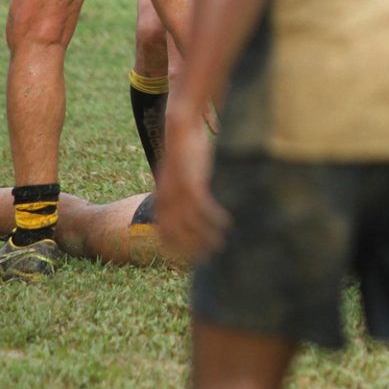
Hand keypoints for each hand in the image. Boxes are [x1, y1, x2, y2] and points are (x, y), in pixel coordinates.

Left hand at [156, 109, 229, 262]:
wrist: (180, 131)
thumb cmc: (184, 153)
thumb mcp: (178, 177)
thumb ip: (183, 193)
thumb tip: (196, 205)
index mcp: (162, 200)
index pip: (165, 234)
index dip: (176, 249)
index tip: (190, 258)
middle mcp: (167, 200)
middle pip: (177, 234)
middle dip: (192, 249)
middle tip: (208, 258)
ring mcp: (179, 192)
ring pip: (191, 224)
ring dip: (206, 236)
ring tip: (221, 243)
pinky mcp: (192, 182)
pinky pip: (204, 207)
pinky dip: (214, 218)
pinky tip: (227, 222)